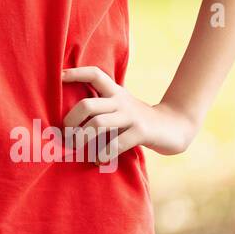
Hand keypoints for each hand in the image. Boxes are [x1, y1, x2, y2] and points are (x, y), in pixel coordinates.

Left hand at [60, 66, 197, 159]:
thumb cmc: (137, 120)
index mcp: (115, 92)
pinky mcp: (141, 132)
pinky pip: (115, 144)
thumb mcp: (120, 107)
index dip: (76, 73)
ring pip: (97, 124)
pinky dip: (102, 155)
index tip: (59, 76)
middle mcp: (121, 101)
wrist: (175, 127)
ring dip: (83, 139)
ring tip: (77, 149)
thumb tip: (68, 123)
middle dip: (70, 120)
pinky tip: (98, 160)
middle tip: (65, 135)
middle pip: (87, 104)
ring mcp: (131, 116)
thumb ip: (101, 108)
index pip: (95, 74)